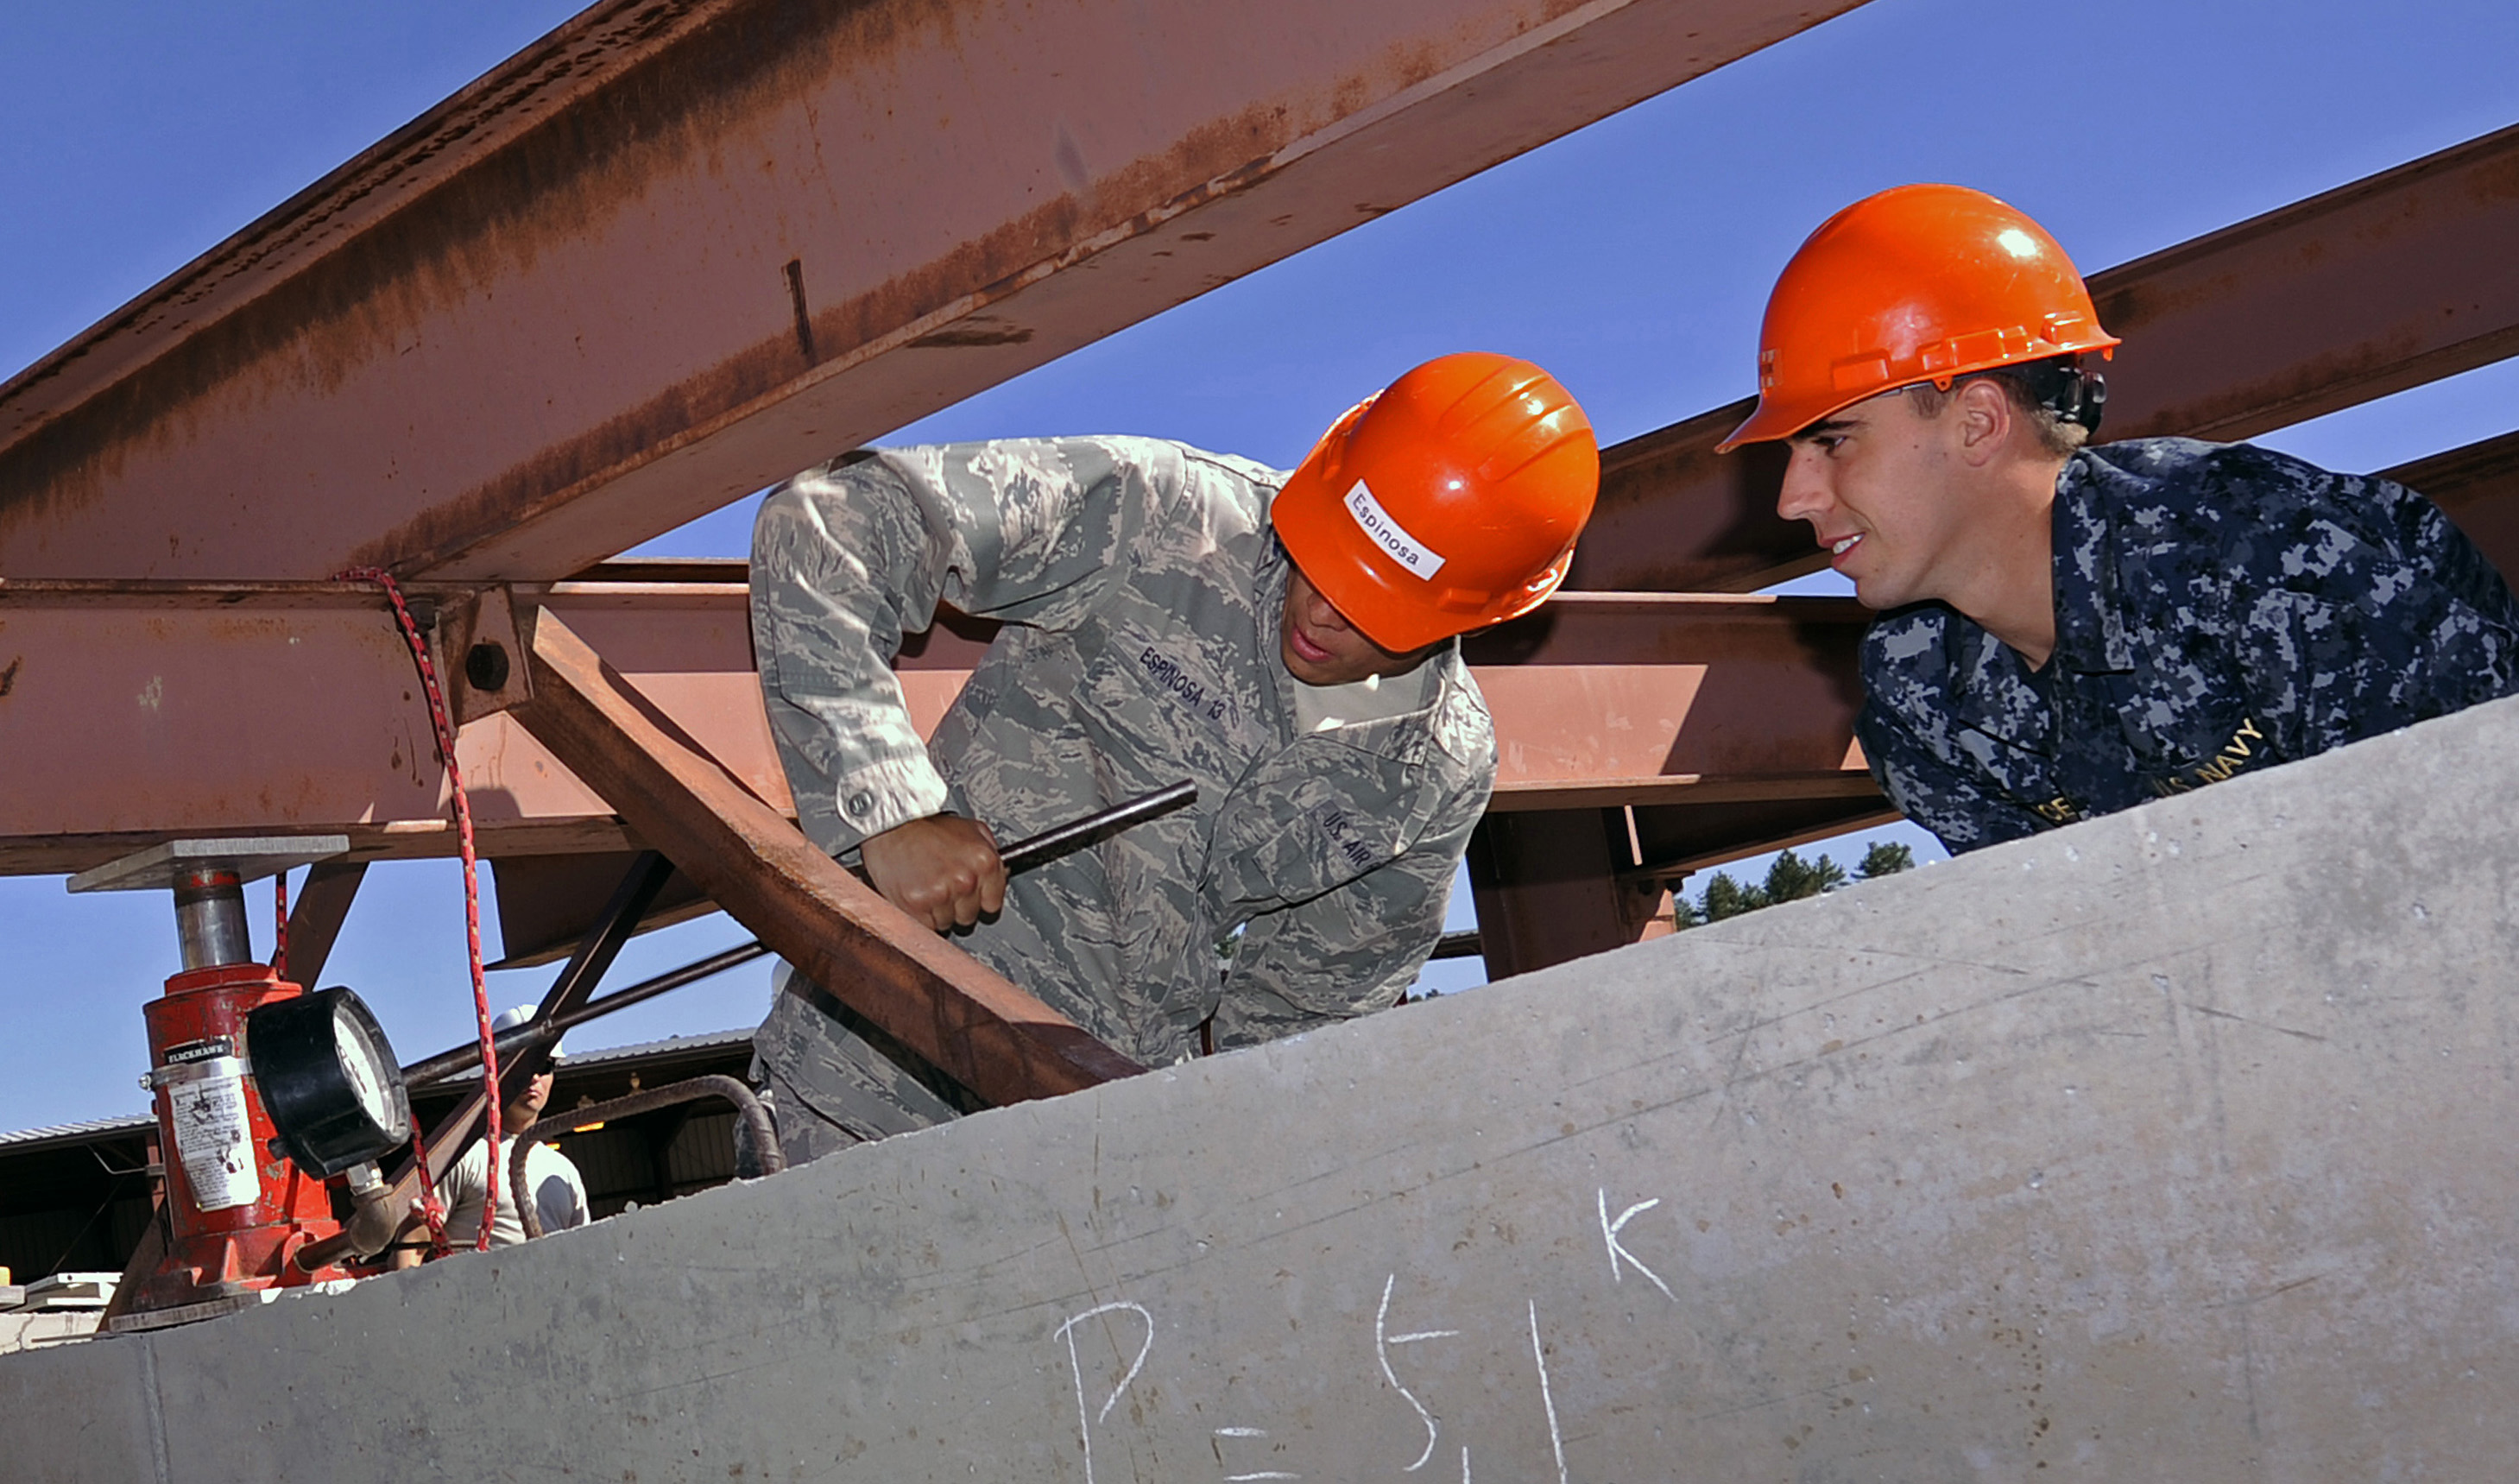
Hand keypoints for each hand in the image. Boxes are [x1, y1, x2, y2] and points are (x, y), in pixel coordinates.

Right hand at [861, 813, 1004, 930]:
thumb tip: (1003, 874)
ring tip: (925, 885)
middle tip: (940, 884)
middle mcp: (966, 879)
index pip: (993, 904)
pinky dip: (919, 917)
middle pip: (969, 916)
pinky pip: (926, 927)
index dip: (979, 900)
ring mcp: (942, 894)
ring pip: (947, 923)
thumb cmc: (925, 826)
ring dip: (936, 911)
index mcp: (984, 861)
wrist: (890, 823)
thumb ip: (991, 852)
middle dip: (956, 905)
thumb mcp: (969, 829)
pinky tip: (915, 895)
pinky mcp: (917, 905)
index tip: (968, 895)